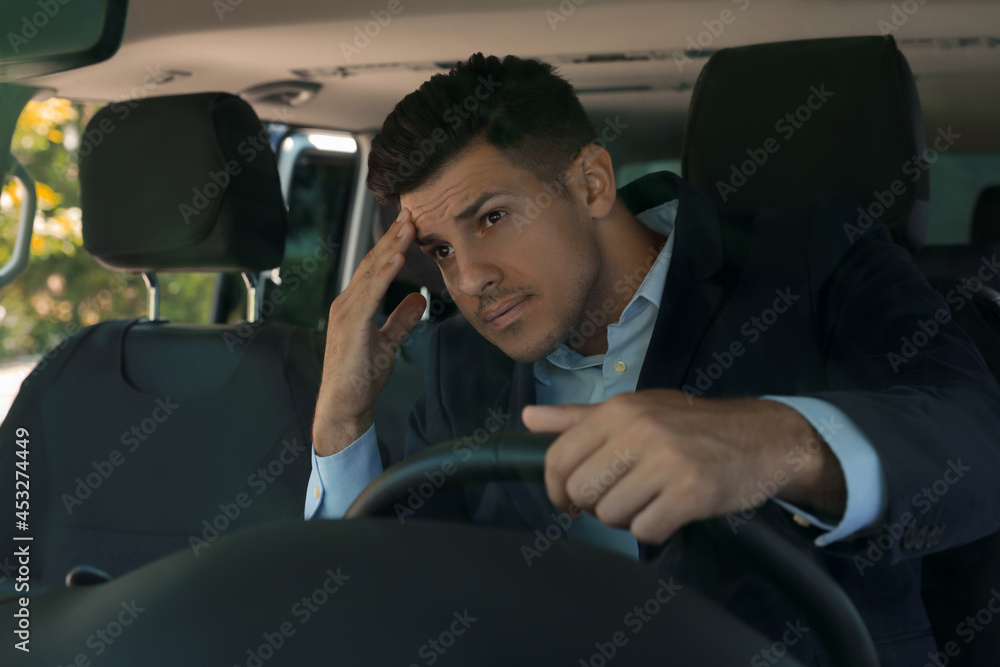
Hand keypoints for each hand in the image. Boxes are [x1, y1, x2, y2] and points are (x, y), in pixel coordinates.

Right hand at [312, 208, 425, 455]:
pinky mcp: (351, 327)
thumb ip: (401, 320)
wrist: (345, 405)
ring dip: (390, 248)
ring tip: (407, 226)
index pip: (376, 268)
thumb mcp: (388, 343)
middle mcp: (347, 303)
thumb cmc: (362, 377)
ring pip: (371, 273)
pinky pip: (369, 295)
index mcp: (355, 305)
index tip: (409, 223)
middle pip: (373, 263)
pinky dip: (384, 275)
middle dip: (392, 236)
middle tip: (410, 211)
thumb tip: (418, 301)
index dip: (393, 244)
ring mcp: (346, 313)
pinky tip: (396, 259)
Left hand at [522, 390, 844, 542]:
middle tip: (617, 500)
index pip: (558, 458)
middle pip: (580, 491)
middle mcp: (639, 431)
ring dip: (625, 519)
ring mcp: (666, 461)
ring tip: (649, 502)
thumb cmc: (692, 426)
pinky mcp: (692, 492)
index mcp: (618, 410)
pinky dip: (654, 530)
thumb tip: (528, 419)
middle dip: (592, 506)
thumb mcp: (636, 409)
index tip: (569, 500)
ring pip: (610, 515)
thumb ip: (578, 418)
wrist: (763, 438)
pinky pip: (645, 530)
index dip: (556, 488)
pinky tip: (669, 513)